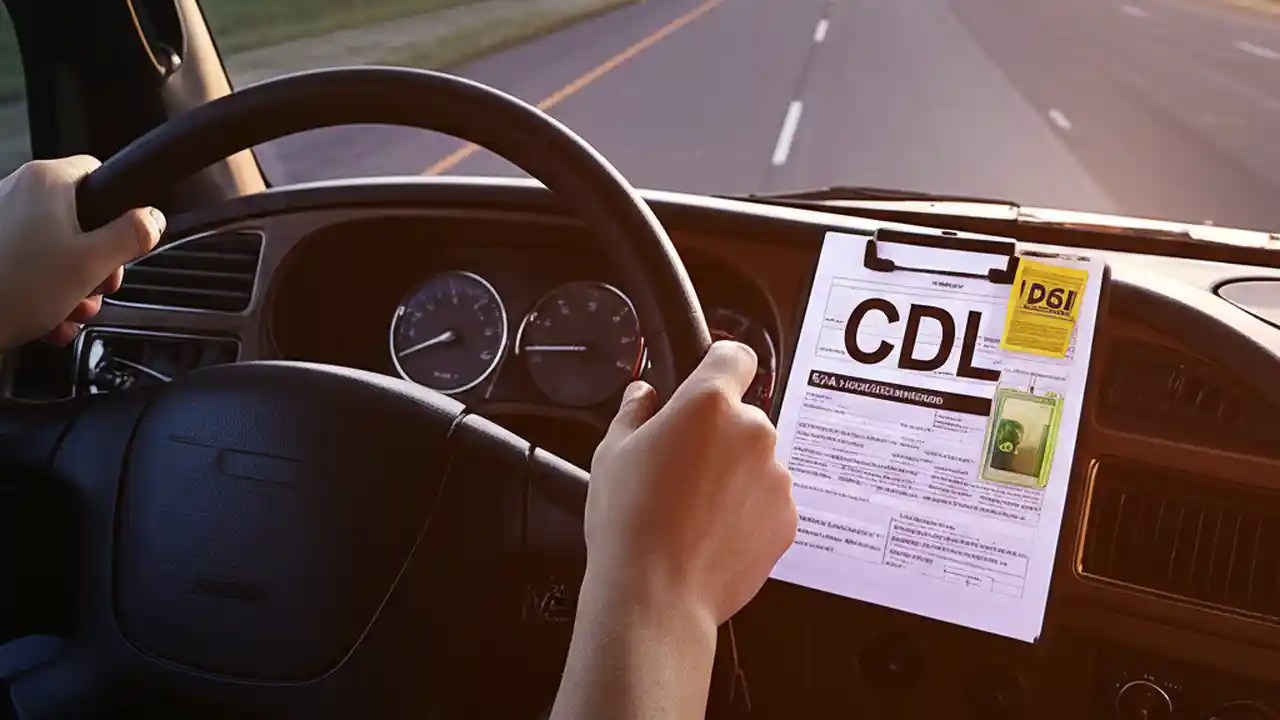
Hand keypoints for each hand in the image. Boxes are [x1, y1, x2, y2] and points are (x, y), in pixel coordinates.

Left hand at [0, 156, 164, 349]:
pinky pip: (29, 264)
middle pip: (81, 219)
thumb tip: (153, 219)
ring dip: (73, 286)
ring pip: (56, 248)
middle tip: (98, 288)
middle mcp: (19, 191)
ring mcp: (0, 220)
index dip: (121, 211)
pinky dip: (43, 292)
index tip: (126, 241)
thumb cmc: (12, 286)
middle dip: (97, 264)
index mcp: (48, 182)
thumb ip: (132, 236)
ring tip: (70, 312)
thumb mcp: (91, 263)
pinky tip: (47, 320)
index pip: (101, 174)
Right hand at [586, 340, 796, 625]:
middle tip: (680, 469)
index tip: (711, 378)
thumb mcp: (612, 453)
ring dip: (734, 475)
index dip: (722, 364)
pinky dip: (747, 511)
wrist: (657, 594)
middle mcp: (753, 432)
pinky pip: (768, 501)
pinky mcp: (788, 519)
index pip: (735, 356)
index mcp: (709, 404)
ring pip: (756, 462)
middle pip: (741, 418)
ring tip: (693, 510)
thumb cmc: (630, 523)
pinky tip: (711, 533)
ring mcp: (776, 477)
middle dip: (718, 436)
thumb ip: (634, 411)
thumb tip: (642, 395)